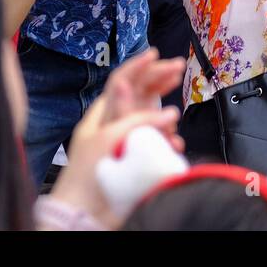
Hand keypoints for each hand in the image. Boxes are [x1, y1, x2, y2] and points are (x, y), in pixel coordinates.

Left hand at [48, 49, 185, 228]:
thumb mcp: (109, 138)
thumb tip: (167, 108)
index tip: (155, 54)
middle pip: (140, 93)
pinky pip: (158, 142)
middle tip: (179, 68)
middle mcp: (116, 121)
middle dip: (159, 78)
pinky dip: (167, 140)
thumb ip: (135, 118)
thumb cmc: (89, 172)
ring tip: (176, 117)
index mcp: (104, 112)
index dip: (138, 65)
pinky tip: (174, 145)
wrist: (87, 212)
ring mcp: (128, 138)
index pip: (122, 80)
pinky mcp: (139, 156)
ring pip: (153, 116)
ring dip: (166, 113)